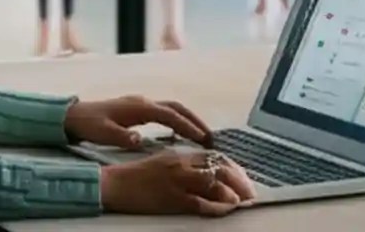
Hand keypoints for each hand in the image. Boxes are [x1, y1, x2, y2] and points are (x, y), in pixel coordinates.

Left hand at [65, 95, 212, 149]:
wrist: (74, 115)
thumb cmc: (89, 125)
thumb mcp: (104, 133)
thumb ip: (122, 137)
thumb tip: (140, 140)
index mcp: (139, 108)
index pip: (170, 116)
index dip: (188, 126)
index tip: (203, 139)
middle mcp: (144, 102)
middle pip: (177, 107)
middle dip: (195, 121)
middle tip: (211, 137)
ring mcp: (141, 103)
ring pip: (172, 108)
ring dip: (188, 119)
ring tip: (201, 135)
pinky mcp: (138, 108)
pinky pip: (164, 111)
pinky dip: (177, 119)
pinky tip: (179, 132)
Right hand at [100, 150, 254, 215]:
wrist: (115, 185)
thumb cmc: (137, 176)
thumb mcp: (164, 163)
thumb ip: (185, 166)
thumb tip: (208, 174)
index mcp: (180, 155)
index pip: (214, 157)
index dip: (233, 168)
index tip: (243, 178)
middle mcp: (181, 164)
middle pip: (218, 169)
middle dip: (239, 181)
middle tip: (250, 193)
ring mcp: (176, 181)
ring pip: (212, 184)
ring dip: (232, 193)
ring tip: (242, 201)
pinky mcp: (170, 198)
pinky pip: (199, 202)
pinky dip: (216, 206)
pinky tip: (226, 209)